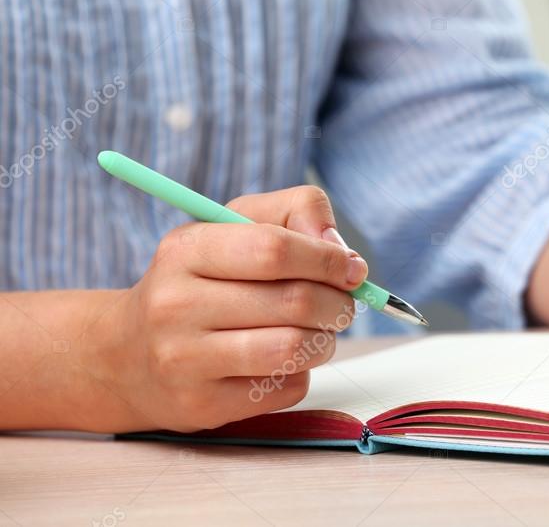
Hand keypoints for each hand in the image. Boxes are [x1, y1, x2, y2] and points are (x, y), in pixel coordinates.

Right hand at [84, 186, 366, 432]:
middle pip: (294, 302)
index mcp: (186, 250)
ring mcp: (183, 360)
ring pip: (294, 349)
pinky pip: (285, 389)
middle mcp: (175, 305)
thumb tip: (342, 252)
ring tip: (319, 332)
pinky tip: (282, 362)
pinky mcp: (200, 405)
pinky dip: (301, 372)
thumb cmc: (202, 280)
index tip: (351, 268)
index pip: (274, 249)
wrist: (127, 356)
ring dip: (326, 340)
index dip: (327, 259)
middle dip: (338, 302)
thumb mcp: (235, 224)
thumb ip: (297, 212)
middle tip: (342, 304)